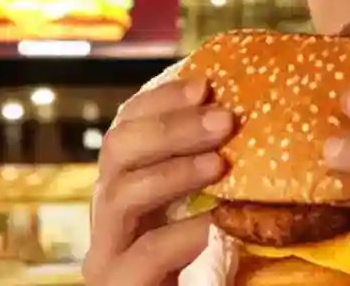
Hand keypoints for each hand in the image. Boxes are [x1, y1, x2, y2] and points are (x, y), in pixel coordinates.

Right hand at [83, 78, 232, 284]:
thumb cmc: (207, 265)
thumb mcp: (207, 207)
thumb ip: (210, 171)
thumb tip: (245, 114)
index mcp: (124, 183)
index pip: (126, 125)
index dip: (161, 100)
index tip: (205, 83)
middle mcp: (105, 212)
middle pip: (117, 149)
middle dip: (169, 127)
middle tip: (223, 119)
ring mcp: (105, 251)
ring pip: (120, 192)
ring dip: (173, 170)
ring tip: (221, 163)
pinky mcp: (115, 283)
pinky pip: (144, 252)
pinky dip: (182, 234)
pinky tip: (216, 224)